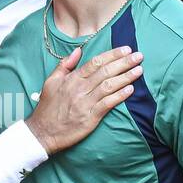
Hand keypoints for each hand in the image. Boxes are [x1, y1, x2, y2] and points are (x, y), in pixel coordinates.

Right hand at [24, 46, 142, 153]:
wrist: (43, 132)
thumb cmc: (48, 107)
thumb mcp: (51, 82)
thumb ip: (64, 65)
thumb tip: (78, 51)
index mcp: (72, 79)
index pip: (95, 62)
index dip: (112, 55)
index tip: (126, 49)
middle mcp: (79, 89)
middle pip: (105, 71)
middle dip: (124, 62)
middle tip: (139, 56)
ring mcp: (85, 103)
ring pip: (109, 86)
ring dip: (126, 77)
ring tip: (139, 70)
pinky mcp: (90, 117)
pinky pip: (108, 104)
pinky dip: (120, 96)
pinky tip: (130, 89)